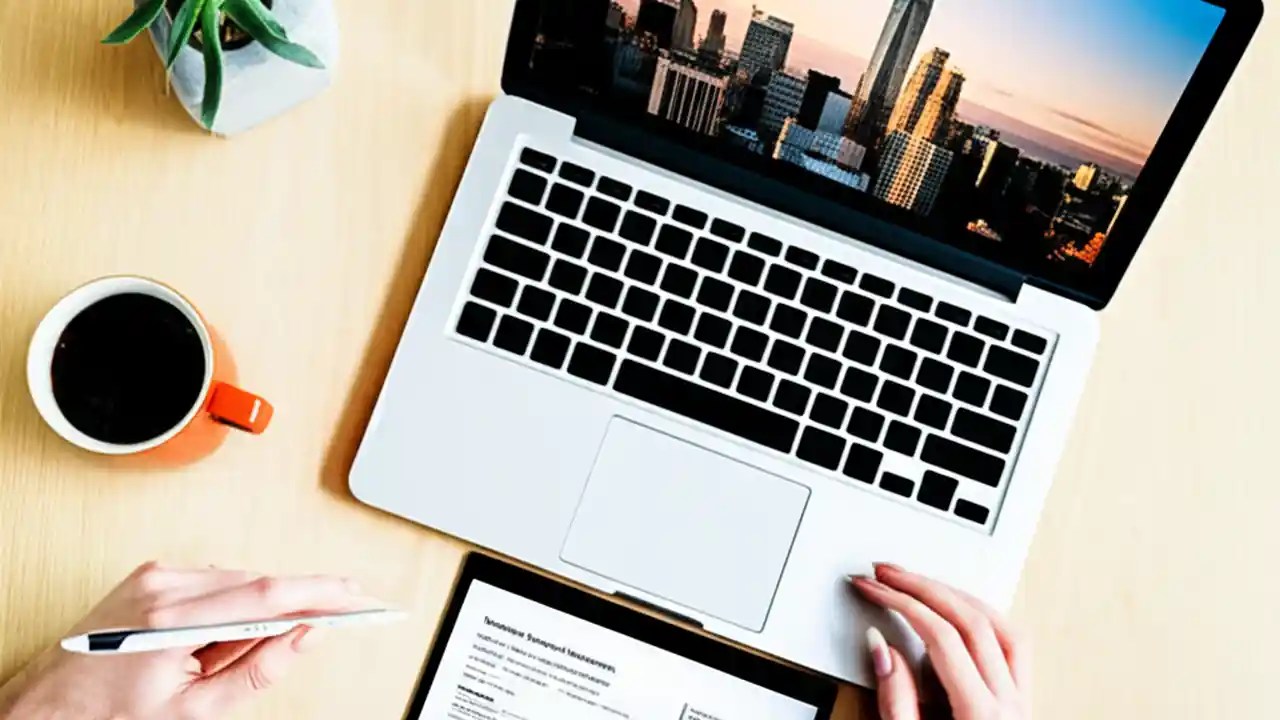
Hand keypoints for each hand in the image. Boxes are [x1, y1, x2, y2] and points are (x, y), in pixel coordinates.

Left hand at [0, 562, 378, 719]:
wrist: (53, 702)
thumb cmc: (113, 713)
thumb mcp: (194, 711)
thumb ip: (257, 672)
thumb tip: (304, 637)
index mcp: (171, 620)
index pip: (265, 594)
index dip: (318, 591)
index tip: (355, 594)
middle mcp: (163, 585)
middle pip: (255, 583)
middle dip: (293, 604)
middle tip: (329, 620)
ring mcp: (155, 574)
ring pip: (237, 580)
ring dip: (256, 608)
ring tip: (229, 654)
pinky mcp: (152, 571)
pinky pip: (214, 579)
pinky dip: (230, 602)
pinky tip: (218, 633)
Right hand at [851, 564, 1030, 719]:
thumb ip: (896, 699)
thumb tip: (883, 647)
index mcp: (980, 715)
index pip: (941, 635)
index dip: (902, 602)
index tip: (872, 588)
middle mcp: (1009, 705)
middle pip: (970, 619)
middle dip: (922, 586)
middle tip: (885, 573)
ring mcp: (1022, 703)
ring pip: (999, 624)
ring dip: (956, 594)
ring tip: (920, 581)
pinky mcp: (1023, 705)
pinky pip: (1013, 644)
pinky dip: (984, 616)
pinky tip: (960, 609)